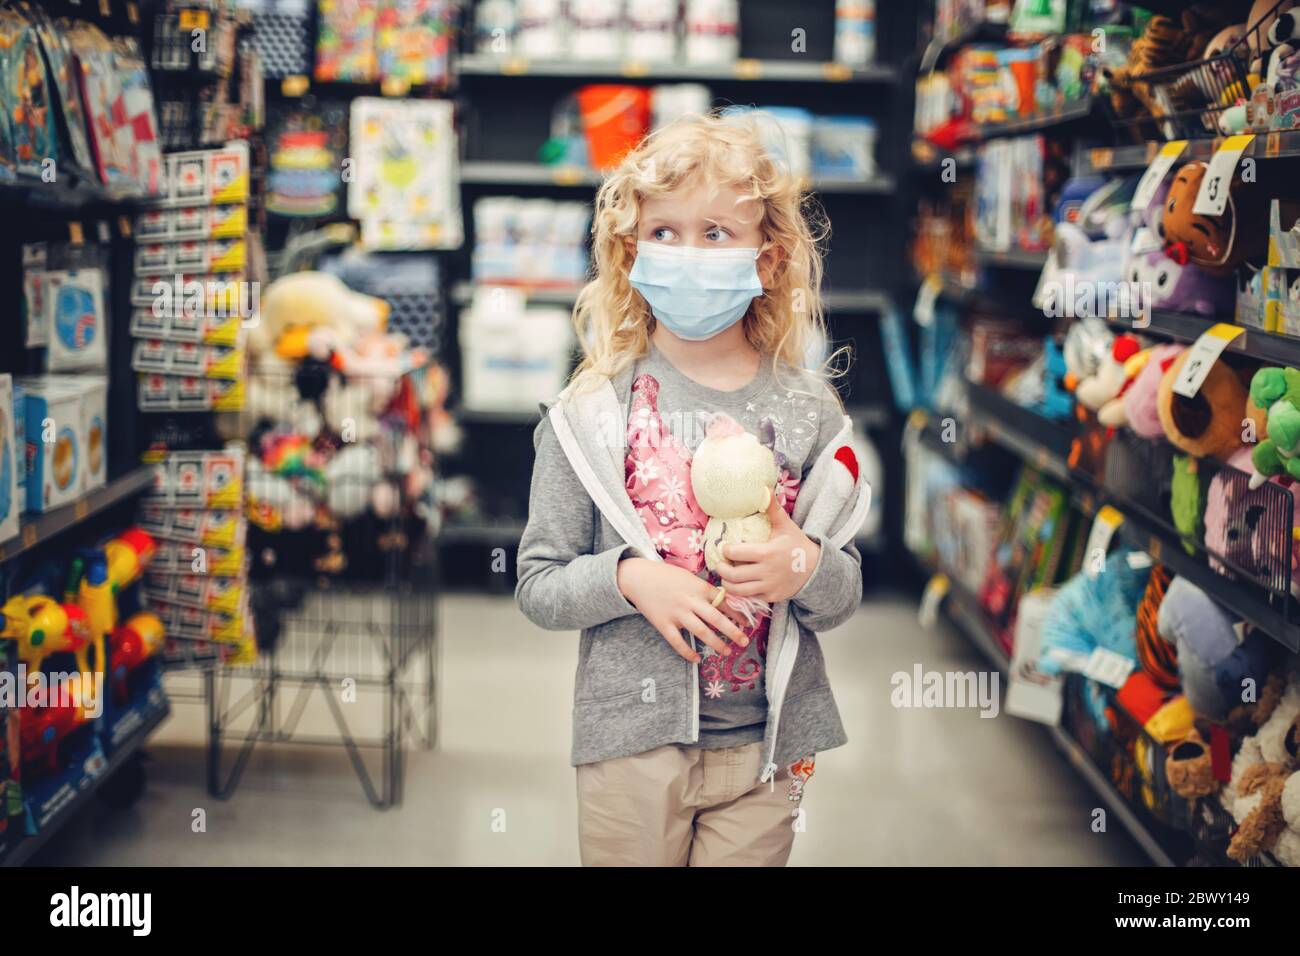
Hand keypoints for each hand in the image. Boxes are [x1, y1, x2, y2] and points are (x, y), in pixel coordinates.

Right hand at [617, 558, 748, 662]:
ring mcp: (677, 613)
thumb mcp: (689, 577)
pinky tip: (697, 658)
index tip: (747, 623)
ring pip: (701, 632)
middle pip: (716, 619)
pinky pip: (678, 642)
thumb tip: (725, 601)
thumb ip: (705, 589)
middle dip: (733, 631)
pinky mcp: (664, 624)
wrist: (639, 577)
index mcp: (699, 587)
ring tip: (727, 651)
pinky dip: (688, 652)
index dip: (737, 613)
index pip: (724, 602)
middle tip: (744, 642)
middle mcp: (690, 601)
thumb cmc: (666, 575)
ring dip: (716, 643)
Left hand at [716, 495, 820, 603]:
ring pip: (738, 590)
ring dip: (727, 583)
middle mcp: (767, 571)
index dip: (726, 550)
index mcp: (767, 552)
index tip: (725, 547)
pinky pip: (749, 597)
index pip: (735, 553)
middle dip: (721, 569)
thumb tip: (763, 487)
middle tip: (720, 563)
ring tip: (726, 575)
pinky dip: (740, 593)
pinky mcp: (771, 597)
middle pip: (733, 574)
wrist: (814, 568)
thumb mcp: (785, 525)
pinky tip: (739, 584)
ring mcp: (769, 586)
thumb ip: (772, 508)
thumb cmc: (796, 544)